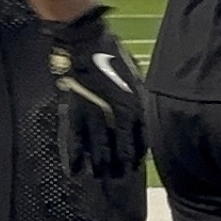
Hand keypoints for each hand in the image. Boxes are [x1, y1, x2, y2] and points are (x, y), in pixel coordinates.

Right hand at [38, 6, 144, 180]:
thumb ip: (140, 101)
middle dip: (119, 166)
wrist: (87, 43)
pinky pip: (76, 142)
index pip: (141, 141)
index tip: (134, 164)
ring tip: (99, 175)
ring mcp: (97, 116)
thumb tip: (144, 121)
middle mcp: (119, 115)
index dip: (137, 155)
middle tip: (116, 176)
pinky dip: (75, 158)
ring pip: (99, 151)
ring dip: (100, 166)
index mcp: (136, 107)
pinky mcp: (76, 114)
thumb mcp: (137, 80)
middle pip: (121, 151)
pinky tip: (76, 171)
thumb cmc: (114, 58)